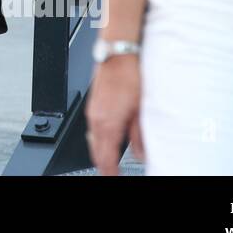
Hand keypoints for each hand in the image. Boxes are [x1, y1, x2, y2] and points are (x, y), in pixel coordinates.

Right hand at [84, 55, 143, 174]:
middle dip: (103, 166)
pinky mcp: (93, 103)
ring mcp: (92, 110)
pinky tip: (106, 139)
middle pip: (95, 151)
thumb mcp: (141, 109)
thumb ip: (139, 136)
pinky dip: (97, 139)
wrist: (117, 54)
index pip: (106, 158)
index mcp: (108, 124)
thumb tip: (140, 154)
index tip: (115, 178)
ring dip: (99, 153)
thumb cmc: (130, 76)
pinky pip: (91, 128)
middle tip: (112, 174)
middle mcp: (96, 118)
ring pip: (92, 140)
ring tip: (109, 162)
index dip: (110, 172)